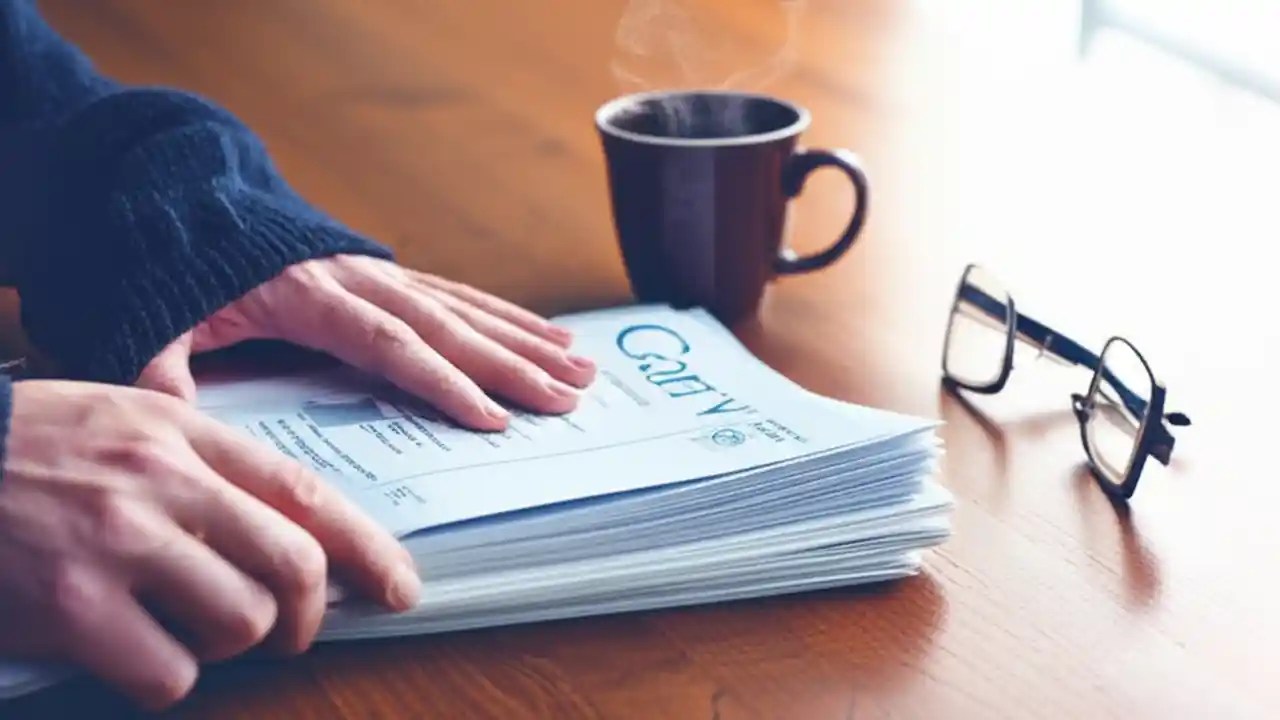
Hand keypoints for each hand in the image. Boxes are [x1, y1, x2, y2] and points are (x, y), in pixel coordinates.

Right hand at [0, 381, 419, 709]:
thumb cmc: (23, 449)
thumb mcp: (121, 424)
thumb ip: (202, 466)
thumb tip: (283, 532)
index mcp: (182, 433)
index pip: (305, 493)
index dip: (367, 548)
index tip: (399, 587)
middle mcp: (162, 481)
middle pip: (294, 564)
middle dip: (308, 616)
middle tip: (291, 634)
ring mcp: (118, 542)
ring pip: (242, 620)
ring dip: (228, 644)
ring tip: (184, 630)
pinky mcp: (72, 604)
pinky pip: (170, 670)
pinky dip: (164, 676)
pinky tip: (130, 652)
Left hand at [137, 256, 596, 428]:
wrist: (194, 201)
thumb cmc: (182, 271)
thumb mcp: (158, 318)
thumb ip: (161, 366)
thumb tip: (171, 421)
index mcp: (311, 297)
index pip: (388, 343)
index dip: (440, 381)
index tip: (490, 417)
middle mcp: (361, 280)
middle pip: (448, 324)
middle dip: (511, 364)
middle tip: (566, 397)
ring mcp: (382, 273)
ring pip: (467, 306)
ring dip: (527, 339)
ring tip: (582, 368)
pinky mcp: (391, 274)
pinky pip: (461, 295)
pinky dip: (509, 315)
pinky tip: (549, 335)